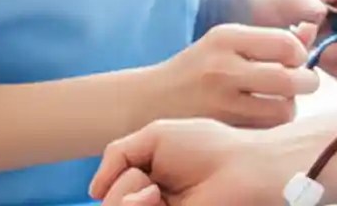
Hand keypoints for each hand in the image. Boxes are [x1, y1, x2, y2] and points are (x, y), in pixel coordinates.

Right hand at [89, 119, 289, 205]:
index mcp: (149, 176)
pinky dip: (134, 204)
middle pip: (109, 202)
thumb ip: (118, 155)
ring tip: (155, 192)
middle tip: (151, 183)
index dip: (114, 178)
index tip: (140, 169)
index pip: (110, 186)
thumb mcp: (155, 137)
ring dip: (126, 198)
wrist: (242, 169)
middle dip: (121, 189)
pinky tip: (157, 199)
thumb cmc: (207, 147)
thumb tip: (94, 190)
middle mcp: (151, 200)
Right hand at [155, 24, 319, 128]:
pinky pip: (267, 129)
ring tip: (278, 101)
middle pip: (291, 79)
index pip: (286, 44)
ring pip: (284, 109)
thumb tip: (313, 32)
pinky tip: (261, 116)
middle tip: (302, 83)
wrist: (149, 100)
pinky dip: (272, 124)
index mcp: (226, 38)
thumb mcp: (226, 43)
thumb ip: (269, 39)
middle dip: (306, 82)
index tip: (294, 59)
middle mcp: (223, 68)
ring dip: (290, 106)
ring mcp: (222, 102)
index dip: (300, 54)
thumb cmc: (197, 69)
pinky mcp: (222, 128)